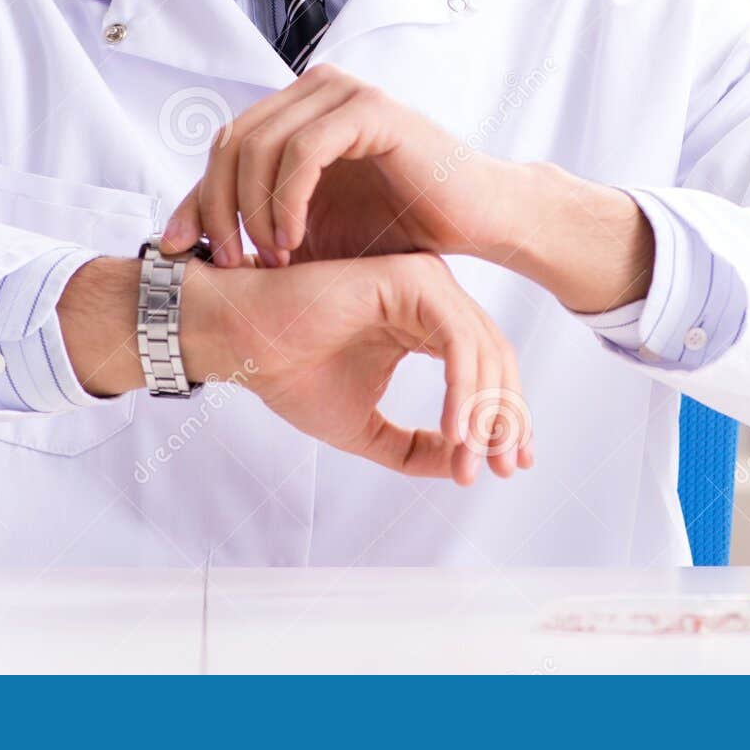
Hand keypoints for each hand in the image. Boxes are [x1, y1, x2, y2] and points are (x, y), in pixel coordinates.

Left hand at [160, 64, 656, 316]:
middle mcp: (316, 89)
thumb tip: (178, 239)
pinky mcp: (371, 110)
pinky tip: (293, 239)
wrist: (478, 220)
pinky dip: (285, 199)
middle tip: (229, 261)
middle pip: (232, 141)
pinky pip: (303, 150)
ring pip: (260, 144)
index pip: (225, 145)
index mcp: (298, 109)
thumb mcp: (309, 228)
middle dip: (218, 206)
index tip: (180, 250)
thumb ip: (255, 221)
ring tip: (269, 256)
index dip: (196, 197)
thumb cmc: (397, 226)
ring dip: (253, 209)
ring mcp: (344, 93)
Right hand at [182, 253, 532, 482]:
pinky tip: (455, 431)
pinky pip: (458, 338)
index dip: (504, 419)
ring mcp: (425, 281)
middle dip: (506, 418)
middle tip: (503, 469)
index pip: (486, 368)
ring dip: (486, 411)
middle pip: (497, 357)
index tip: (507, 469)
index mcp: (426, 322)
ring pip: (484, 348)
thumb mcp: (365, 427)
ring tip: (471, 460)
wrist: (242, 343)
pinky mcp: (411, 279)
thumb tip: (463, 465)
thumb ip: (415, 447)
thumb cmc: (292, 374)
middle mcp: (433, 296)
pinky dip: (464, 388)